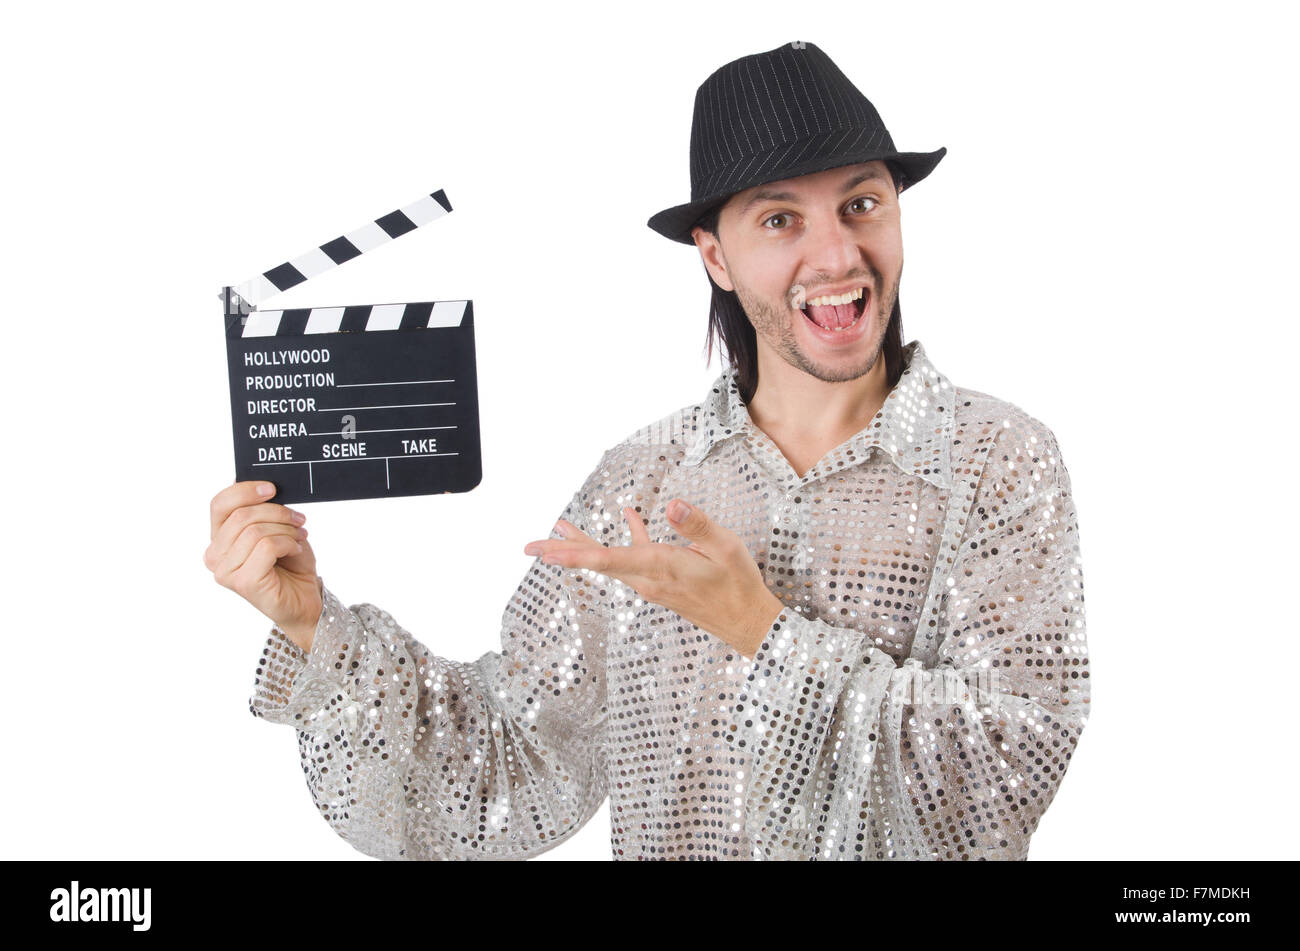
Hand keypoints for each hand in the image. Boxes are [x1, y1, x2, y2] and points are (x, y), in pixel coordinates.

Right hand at [205, 481, 321, 650]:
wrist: (305, 601)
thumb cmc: (290, 565)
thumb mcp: (276, 530)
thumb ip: (262, 511)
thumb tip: (261, 484)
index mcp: (219, 540)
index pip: (219, 505)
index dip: (244, 490)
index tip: (271, 488)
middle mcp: (215, 557)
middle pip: (241, 515)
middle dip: (277, 512)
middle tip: (299, 519)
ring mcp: (226, 572)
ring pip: (255, 530)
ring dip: (286, 529)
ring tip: (299, 536)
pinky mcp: (243, 582)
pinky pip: (266, 547)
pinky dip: (288, 543)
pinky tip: (295, 550)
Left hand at [523, 498, 782, 658]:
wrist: (750, 623)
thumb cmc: (739, 586)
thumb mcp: (725, 549)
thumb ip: (697, 526)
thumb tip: (672, 503)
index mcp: (661, 569)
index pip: (610, 560)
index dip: (577, 554)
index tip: (548, 553)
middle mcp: (649, 580)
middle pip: (598, 562)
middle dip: (563, 553)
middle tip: (530, 547)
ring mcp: (653, 583)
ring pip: (611, 561)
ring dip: (584, 545)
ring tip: (560, 528)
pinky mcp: (661, 583)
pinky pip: (635, 559)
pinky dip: (627, 538)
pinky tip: (628, 517)